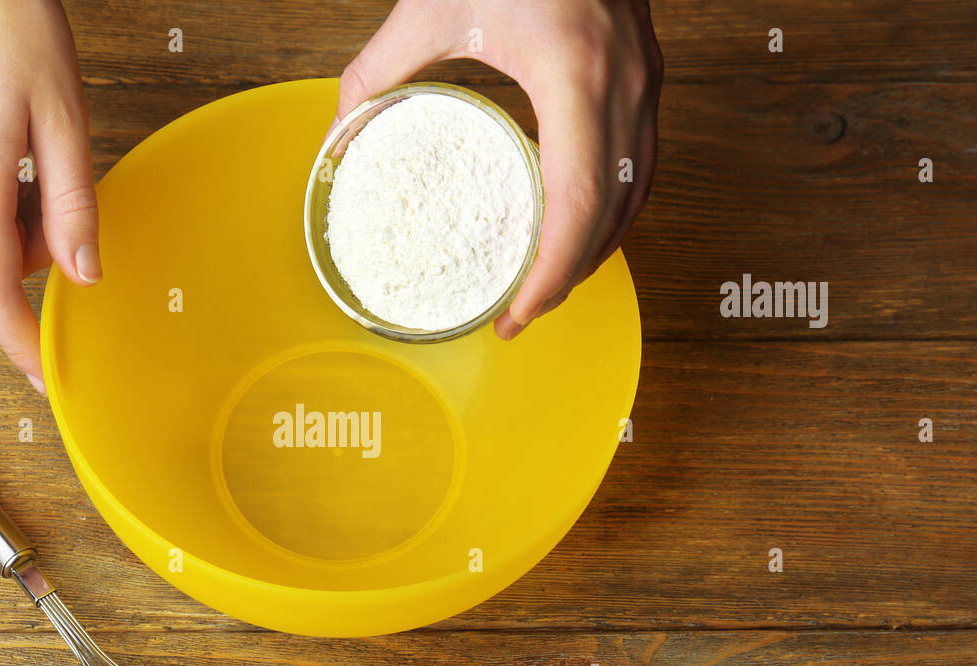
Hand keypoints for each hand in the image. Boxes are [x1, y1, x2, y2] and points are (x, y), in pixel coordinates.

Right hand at [0, 0, 100, 391]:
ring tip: (28, 151)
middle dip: (33, 246)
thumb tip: (84, 273)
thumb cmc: (10, 24)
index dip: (21, 342)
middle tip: (60, 191)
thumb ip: (74, 206)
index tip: (44, 376)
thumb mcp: (64, 119)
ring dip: (8, 219)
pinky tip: (0, 145)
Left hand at [337, 0, 661, 339]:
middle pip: (611, 216)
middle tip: (519, 316)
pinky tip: (580, 227)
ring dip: (596, 250)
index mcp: (574, 75)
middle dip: (567, 279)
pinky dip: (614, 208)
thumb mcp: (430, 6)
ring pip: (636, 196)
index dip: (551, 275)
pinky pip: (643, 163)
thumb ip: (375, 77)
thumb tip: (335, 142)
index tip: (517, 314)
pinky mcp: (648, 74)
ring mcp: (647, 80)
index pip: (576, 205)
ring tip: (546, 285)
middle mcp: (625, 86)